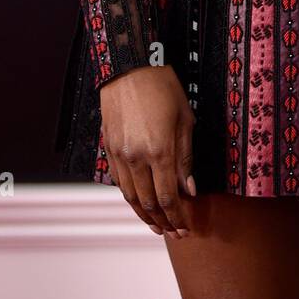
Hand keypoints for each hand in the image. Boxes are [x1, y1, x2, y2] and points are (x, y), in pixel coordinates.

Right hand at [99, 65, 195, 236]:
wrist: (129, 65)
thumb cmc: (163, 86)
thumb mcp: (184, 118)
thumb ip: (185, 157)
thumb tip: (189, 188)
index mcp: (159, 150)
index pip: (168, 197)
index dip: (178, 216)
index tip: (186, 227)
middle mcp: (136, 157)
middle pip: (148, 202)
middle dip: (163, 221)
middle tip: (175, 233)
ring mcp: (119, 154)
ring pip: (131, 196)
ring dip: (144, 215)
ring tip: (157, 226)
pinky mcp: (108, 147)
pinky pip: (119, 181)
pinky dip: (130, 197)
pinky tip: (139, 203)